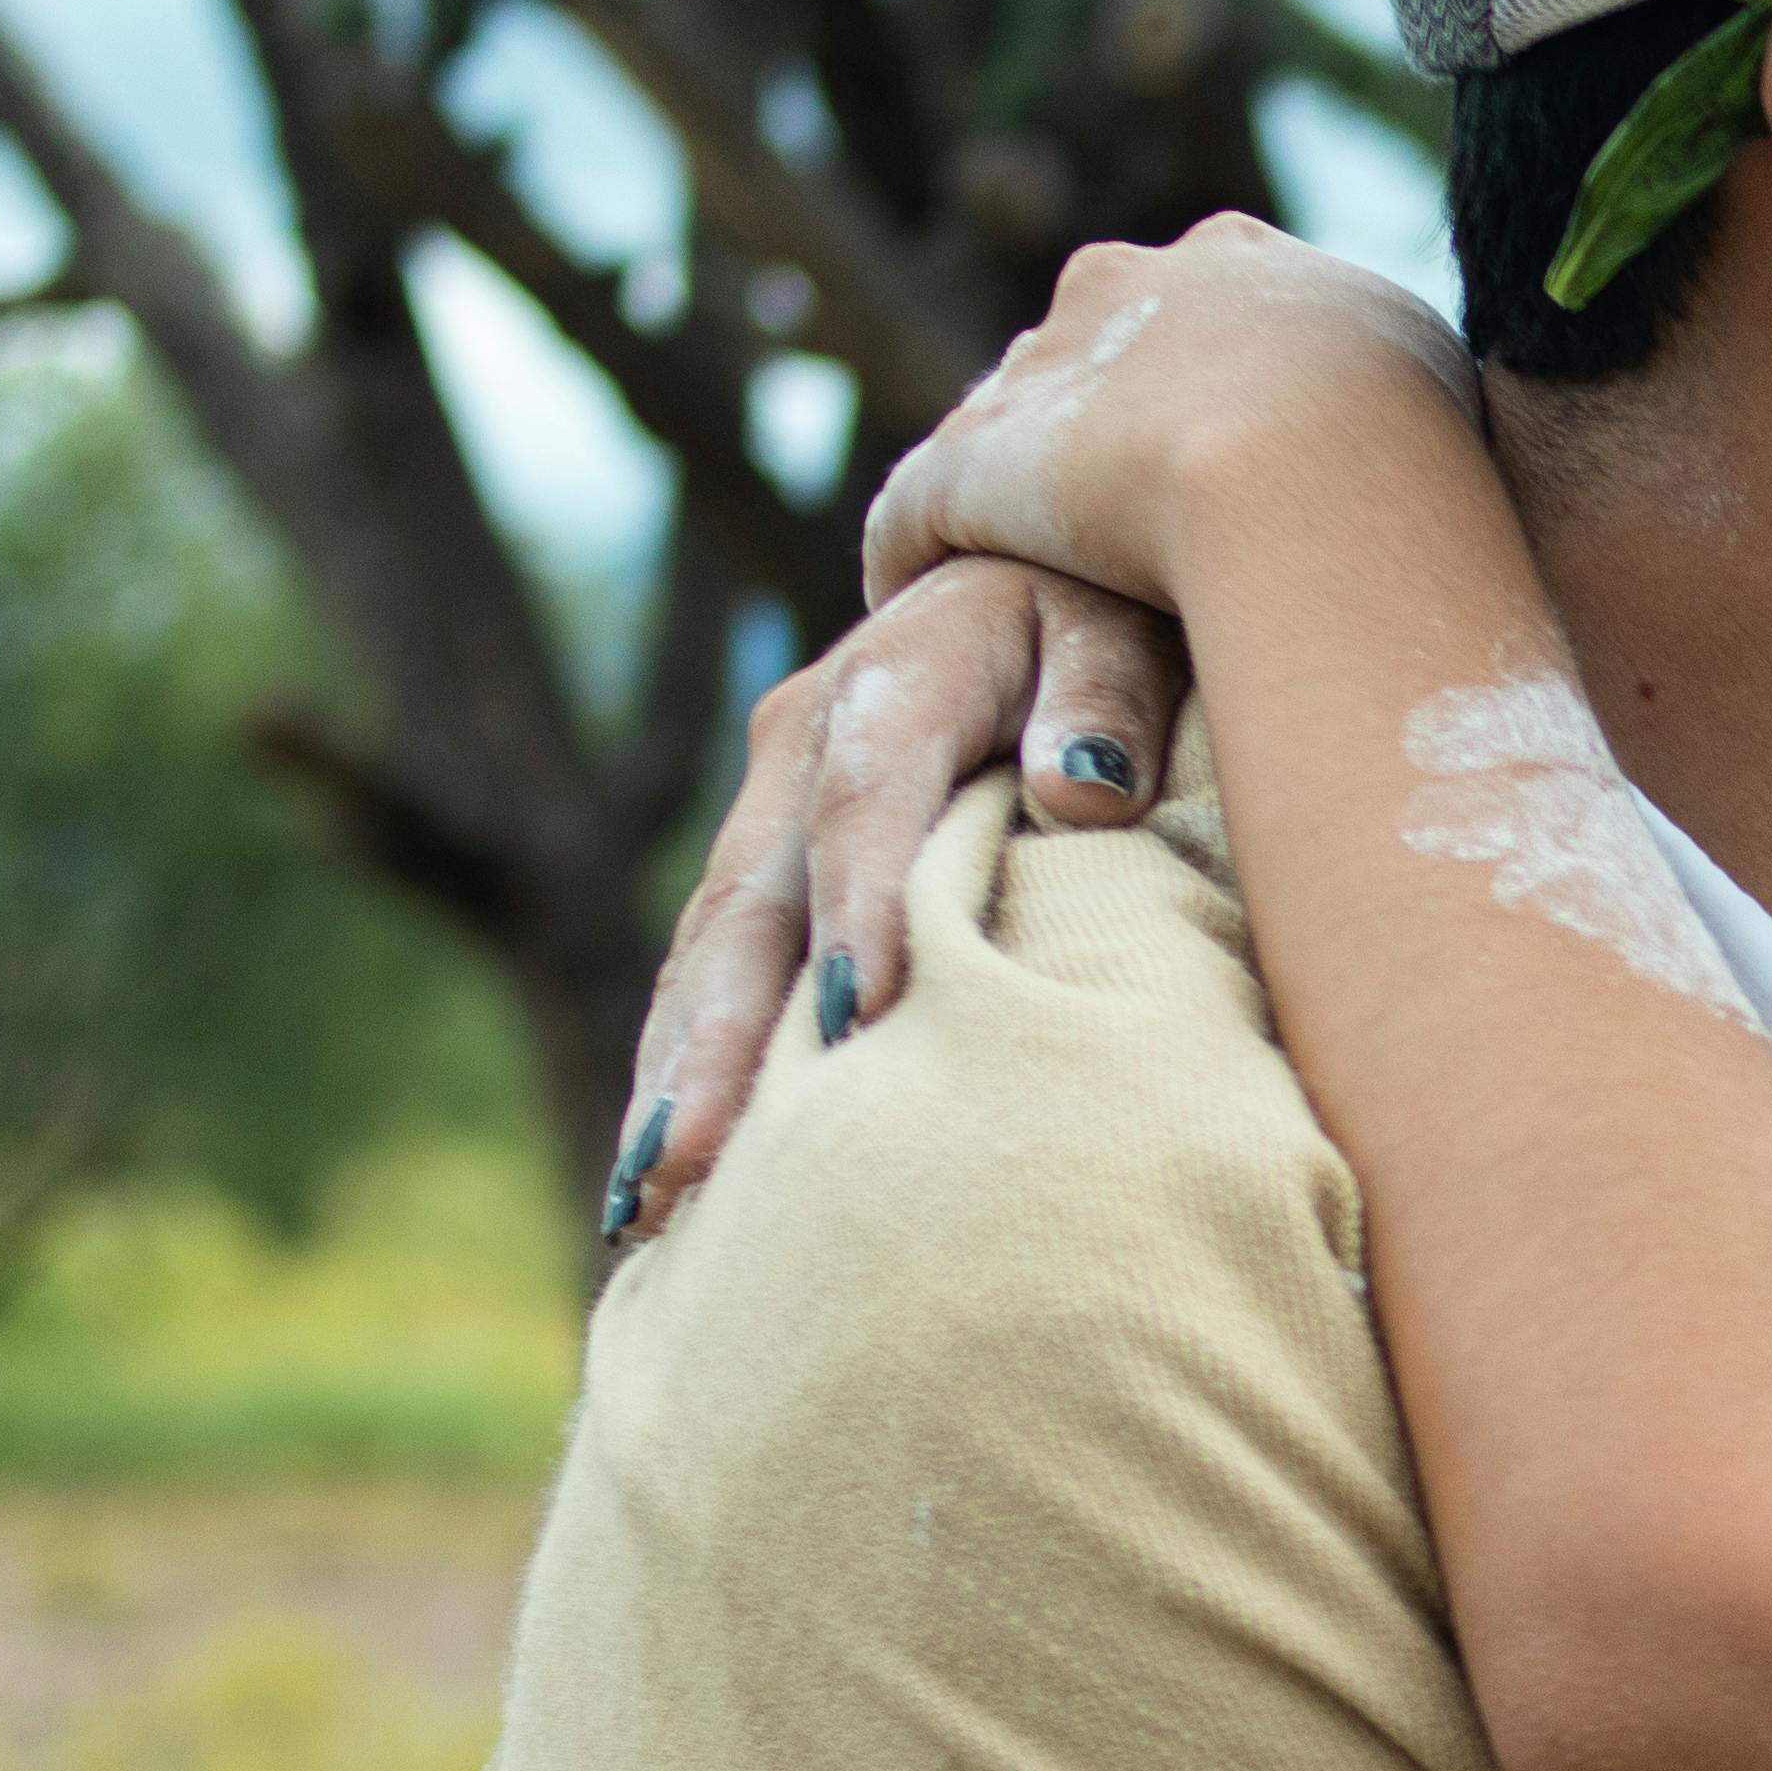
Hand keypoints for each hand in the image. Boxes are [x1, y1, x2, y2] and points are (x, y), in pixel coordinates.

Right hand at [599, 557, 1182, 1242]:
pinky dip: (683, 1070)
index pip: (866, 797)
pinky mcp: (767, 865)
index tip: (858, 1020)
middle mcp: (802, 746)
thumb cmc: (1103, 610)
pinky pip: (709, 977)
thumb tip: (1084, 789)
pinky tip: (664, 1179)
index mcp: (898, 679)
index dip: (857, 903)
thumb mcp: (1125, 621)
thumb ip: (1108, 698)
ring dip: (675, 1077)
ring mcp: (770, 809)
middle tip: (690, 1163)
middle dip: (718, 1042)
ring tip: (646, 1200)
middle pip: (748, 904)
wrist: (1028, 570)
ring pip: (706, 956)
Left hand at [858, 213, 1481, 616]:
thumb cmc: (1421, 475)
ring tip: (1010, 590)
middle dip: (1101, 424)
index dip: (1218, 395)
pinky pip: (924, 512)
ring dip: (1008, 495)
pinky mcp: (972, 463)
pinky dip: (917, 560)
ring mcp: (1051, 369)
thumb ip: (1433, 438)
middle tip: (1123, 533)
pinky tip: (914, 617)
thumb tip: (1472, 490)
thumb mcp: (1457, 427)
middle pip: (1098, 348)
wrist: (1315, 478)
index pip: (1211, 314)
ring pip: (1009, 426)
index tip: (1234, 477)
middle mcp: (1141, 282)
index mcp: (1254, 269)